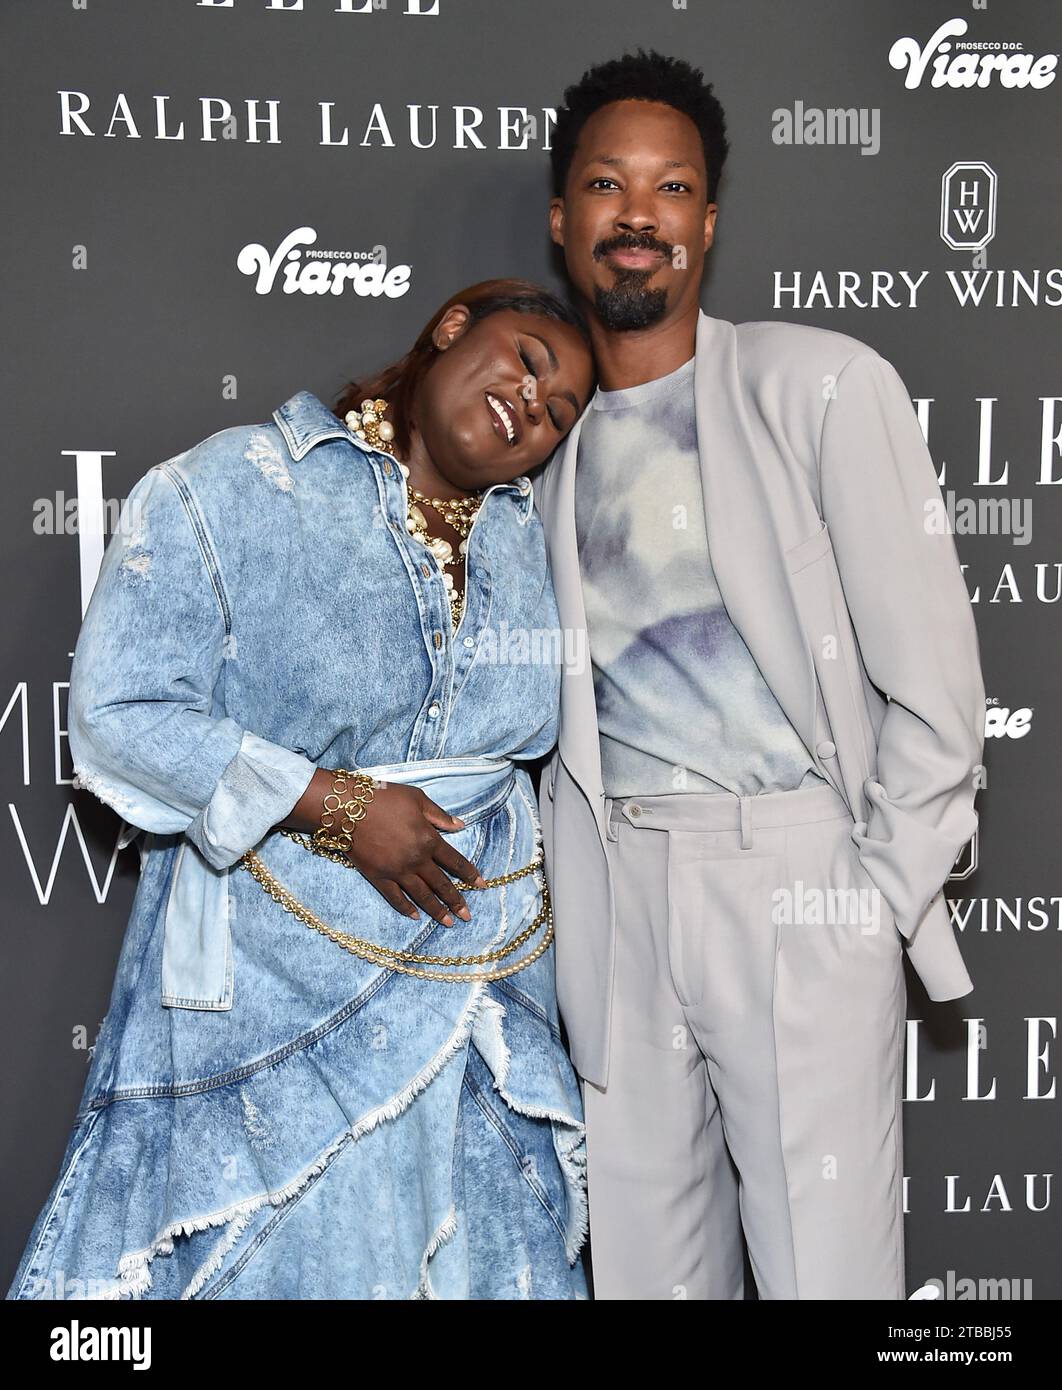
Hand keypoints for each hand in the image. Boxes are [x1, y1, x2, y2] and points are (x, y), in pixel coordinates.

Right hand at [280, 768, 485, 925]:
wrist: (348, 808)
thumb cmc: (384, 798)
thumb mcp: (417, 798)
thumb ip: (439, 815)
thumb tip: (460, 826)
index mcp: (428, 840)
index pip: (455, 862)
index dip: (470, 875)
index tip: (482, 885)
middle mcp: (416, 860)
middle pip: (441, 885)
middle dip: (456, 901)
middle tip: (467, 916)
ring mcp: (397, 871)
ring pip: (422, 896)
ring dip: (436, 911)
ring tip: (448, 923)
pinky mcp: (378, 877)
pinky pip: (395, 898)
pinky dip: (406, 909)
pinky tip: (415, 917)